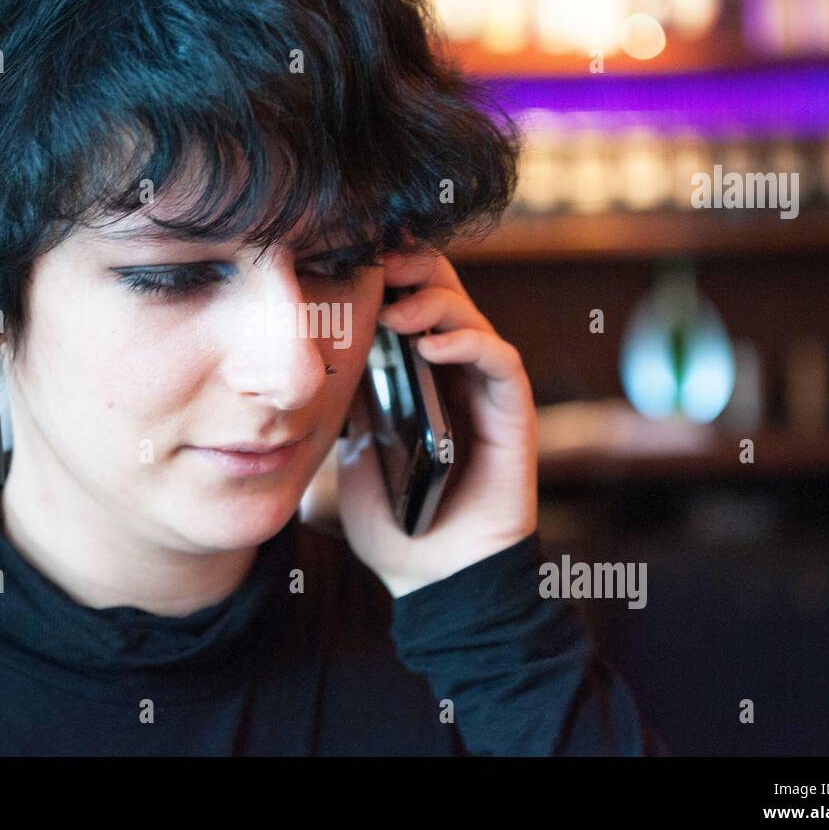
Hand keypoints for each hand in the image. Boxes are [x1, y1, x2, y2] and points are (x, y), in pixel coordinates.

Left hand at [336, 244, 537, 596]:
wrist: (430, 575)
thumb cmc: (392, 518)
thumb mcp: (349, 448)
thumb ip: (345, 401)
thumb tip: (317, 351)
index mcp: (415, 373)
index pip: (407, 300)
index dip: (385, 270)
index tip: (348, 253)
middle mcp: (453, 371)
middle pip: (443, 292)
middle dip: (411, 267)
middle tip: (376, 261)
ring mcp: (483, 390)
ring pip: (471, 316)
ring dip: (434, 302)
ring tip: (395, 311)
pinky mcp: (511, 412)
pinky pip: (500, 359)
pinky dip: (468, 342)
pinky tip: (429, 345)